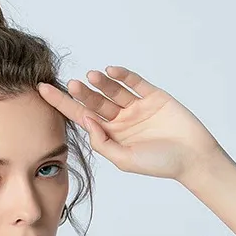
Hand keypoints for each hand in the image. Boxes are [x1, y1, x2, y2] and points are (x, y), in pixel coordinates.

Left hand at [37, 66, 221, 181]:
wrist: (192, 158)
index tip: (42, 90)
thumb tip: (86, 121)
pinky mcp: (154, 96)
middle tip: (71, 85)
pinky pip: (135, 83)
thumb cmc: (159, 164)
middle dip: (82, 94)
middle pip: (95, 102)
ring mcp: (137, 107)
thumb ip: (103, 143)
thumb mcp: (124, 160)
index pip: (81, 117)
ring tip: (91, 77)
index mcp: (111, 136)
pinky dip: (123, 75)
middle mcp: (121, 120)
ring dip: (101, 83)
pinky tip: (111, 71)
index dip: (62, 104)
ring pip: (113, 91)